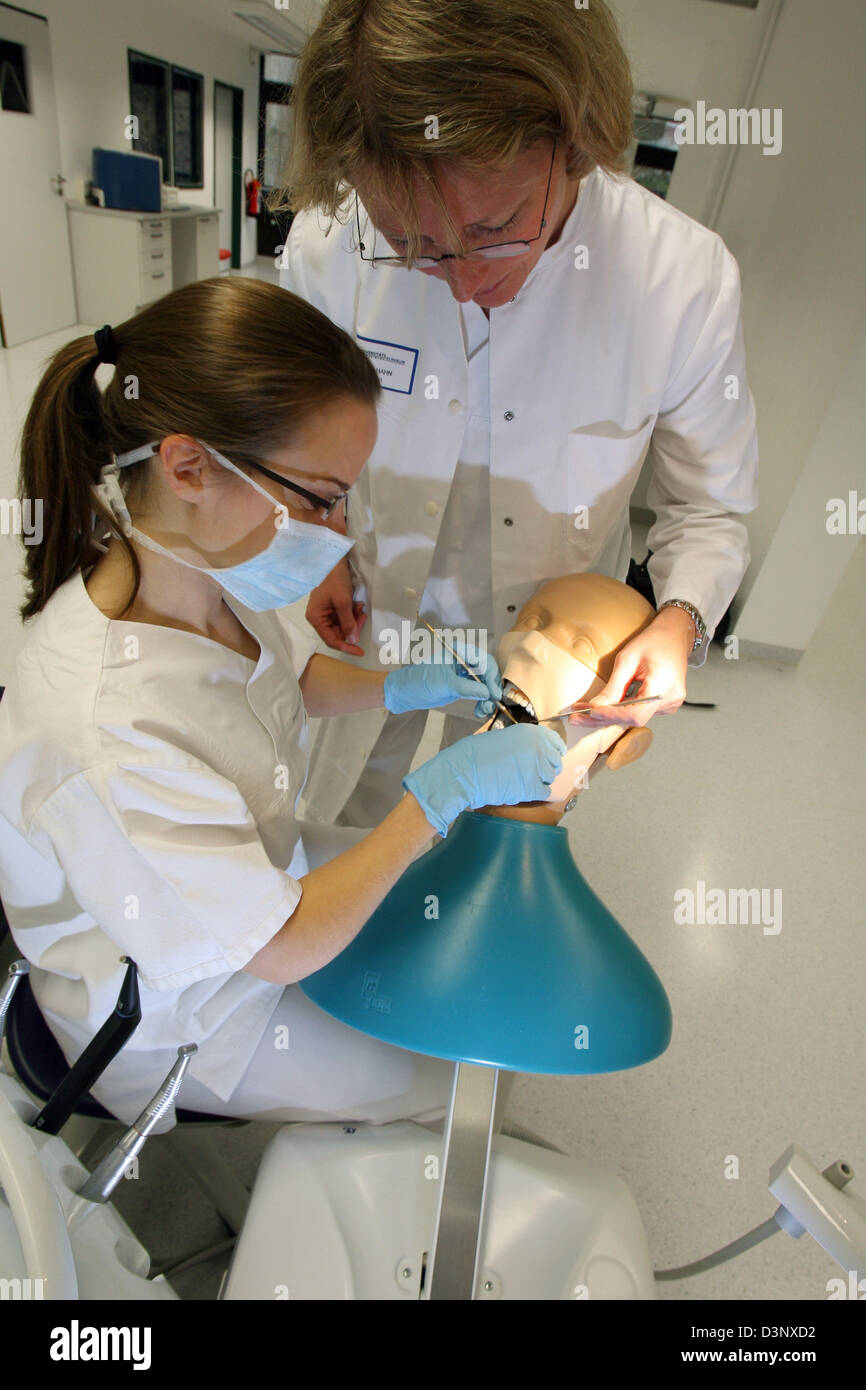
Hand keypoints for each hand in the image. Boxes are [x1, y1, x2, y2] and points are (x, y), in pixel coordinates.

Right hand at [305, 558, 366, 655]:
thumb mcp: (343, 602)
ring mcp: (325, 612)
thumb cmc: (335, 580)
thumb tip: (353, 640)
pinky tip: (358, 605)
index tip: (360, 651)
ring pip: (343, 625)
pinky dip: (352, 614)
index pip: (331, 640)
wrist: (333, 560)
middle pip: (338, 633)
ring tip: (360, 609)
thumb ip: (348, 623)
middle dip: (352, 628)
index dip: (347, 646)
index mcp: (316, 618)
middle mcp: (318, 618)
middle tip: (363, 618)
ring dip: (354, 620)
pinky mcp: (332, 607)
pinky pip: (344, 617)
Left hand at [383, 641, 502, 717]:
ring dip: (487, 698)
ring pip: (485, 684)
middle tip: (492, 704)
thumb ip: (467, 688)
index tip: (494, 694)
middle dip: (491, 689)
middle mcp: (464, 659)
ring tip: (483, 711)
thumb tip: (488, 693)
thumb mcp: (444, 684)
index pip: (484, 660)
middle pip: (488, 672)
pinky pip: (478, 692)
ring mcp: (464, 673)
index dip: (492, 677)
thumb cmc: (419, 681)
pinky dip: (481, 701)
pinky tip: (479, 711)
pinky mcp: (463, 685)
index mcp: (459, 651)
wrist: (405, 692)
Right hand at [404, 723, 565, 837]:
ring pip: (550, 778)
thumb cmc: (474, 755)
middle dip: (546, 767)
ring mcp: (536, 767)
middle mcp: (537, 747)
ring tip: (520, 781)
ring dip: (539, 781)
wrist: (462, 773)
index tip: (556, 755)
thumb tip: (533, 751)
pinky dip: (535, 794)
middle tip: (531, 772)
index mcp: (529, 732)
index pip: (555, 741)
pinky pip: (544, 792)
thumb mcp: (501, 738)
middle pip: (555, 762)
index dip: (556, 750)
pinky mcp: (532, 787)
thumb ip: (521, 743)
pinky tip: (521, 790)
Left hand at [568, 606, 692, 728]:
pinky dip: (621, 711)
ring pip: (634, 717)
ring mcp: (670, 704)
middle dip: (603, 718)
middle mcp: (670, 699)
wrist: (674, 635)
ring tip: (585, 712)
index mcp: (664, 686)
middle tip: (577, 717)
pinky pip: (640, 712)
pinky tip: (606, 707)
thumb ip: (613, 686)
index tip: (590, 711)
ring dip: (610, 715)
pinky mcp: (665, 705)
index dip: (611, 715)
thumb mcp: (627, 659)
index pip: (635, 713)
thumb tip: (595, 707)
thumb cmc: (654, 641)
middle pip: (632, 719)